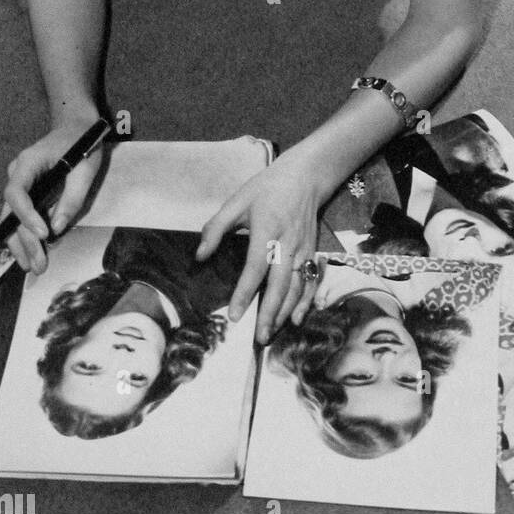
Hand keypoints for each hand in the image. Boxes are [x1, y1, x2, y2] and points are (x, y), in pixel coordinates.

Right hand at [2, 118, 104, 273]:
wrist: (76, 125)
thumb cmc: (83, 142)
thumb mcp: (85, 168)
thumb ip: (72, 198)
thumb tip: (57, 228)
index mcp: (27, 163)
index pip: (16, 193)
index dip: (27, 215)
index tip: (44, 233)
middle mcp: (17, 175)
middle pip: (10, 212)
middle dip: (24, 240)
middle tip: (37, 264)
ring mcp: (20, 184)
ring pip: (11, 218)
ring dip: (21, 244)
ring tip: (32, 266)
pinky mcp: (28, 193)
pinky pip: (20, 216)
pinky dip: (25, 235)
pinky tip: (31, 254)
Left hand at [196, 148, 322, 343]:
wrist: (305, 176)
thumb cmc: (266, 189)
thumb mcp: (237, 201)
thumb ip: (216, 228)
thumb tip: (200, 256)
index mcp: (267, 228)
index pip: (256, 266)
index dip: (245, 292)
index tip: (234, 315)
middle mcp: (288, 242)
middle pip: (280, 282)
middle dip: (269, 312)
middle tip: (258, 337)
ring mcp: (303, 248)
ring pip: (297, 286)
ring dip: (285, 312)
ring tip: (270, 332)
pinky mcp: (312, 251)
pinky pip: (311, 280)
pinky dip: (306, 301)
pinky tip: (296, 319)